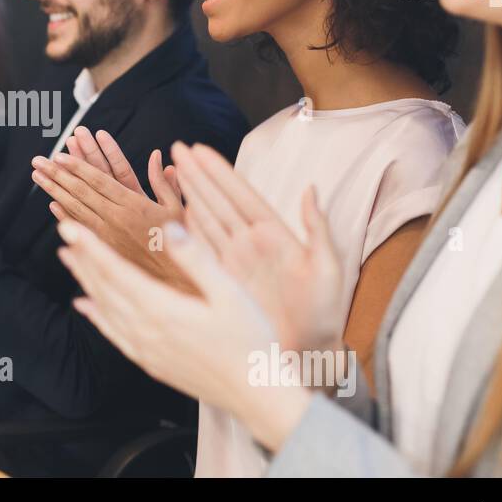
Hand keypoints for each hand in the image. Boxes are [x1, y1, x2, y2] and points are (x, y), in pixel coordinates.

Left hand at [30, 127, 189, 285]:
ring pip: (75, 208)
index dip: (78, 166)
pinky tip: (52, 204)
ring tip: (37, 176)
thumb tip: (159, 156)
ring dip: (54, 190)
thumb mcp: (178, 209)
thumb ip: (165, 183)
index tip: (59, 155)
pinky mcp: (105, 248)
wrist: (175, 282)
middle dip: (58, 174)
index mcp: (134, 205)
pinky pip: (81, 229)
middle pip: (81, 192)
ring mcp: (108, 235)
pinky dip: (65, 215)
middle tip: (38, 160)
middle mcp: (117, 219)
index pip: (100, 180)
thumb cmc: (180, 242)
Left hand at [56, 217, 310, 450]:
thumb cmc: (250, 340)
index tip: (69, 226)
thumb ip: (196, 259)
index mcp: (162, 308)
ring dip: (85, 282)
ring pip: (104, 309)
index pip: (114, 270)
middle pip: (103, 288)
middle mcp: (146, 330)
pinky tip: (86, 306)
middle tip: (64, 233)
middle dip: (81, 258)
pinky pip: (114, 335)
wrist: (256, 394)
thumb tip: (168, 228)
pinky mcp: (151, 362)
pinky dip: (96, 317)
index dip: (89, 246)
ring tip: (70, 260)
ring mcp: (146, 349)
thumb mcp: (230, 292)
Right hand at [171, 142, 344, 352]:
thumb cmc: (325, 314)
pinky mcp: (223, 281)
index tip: (201, 149)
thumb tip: (311, 189)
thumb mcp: (328, 267)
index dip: (220, 171)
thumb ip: (317, 228)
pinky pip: (201, 249)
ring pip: (206, 219)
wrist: (310, 353)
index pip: (241, 194)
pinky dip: (187, 229)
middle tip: (177, 148)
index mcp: (274, 234)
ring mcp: (234, 261)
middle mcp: (250, 243)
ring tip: (172, 168)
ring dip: (190, 194)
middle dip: (198, 174)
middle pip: (218, 201)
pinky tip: (175, 211)